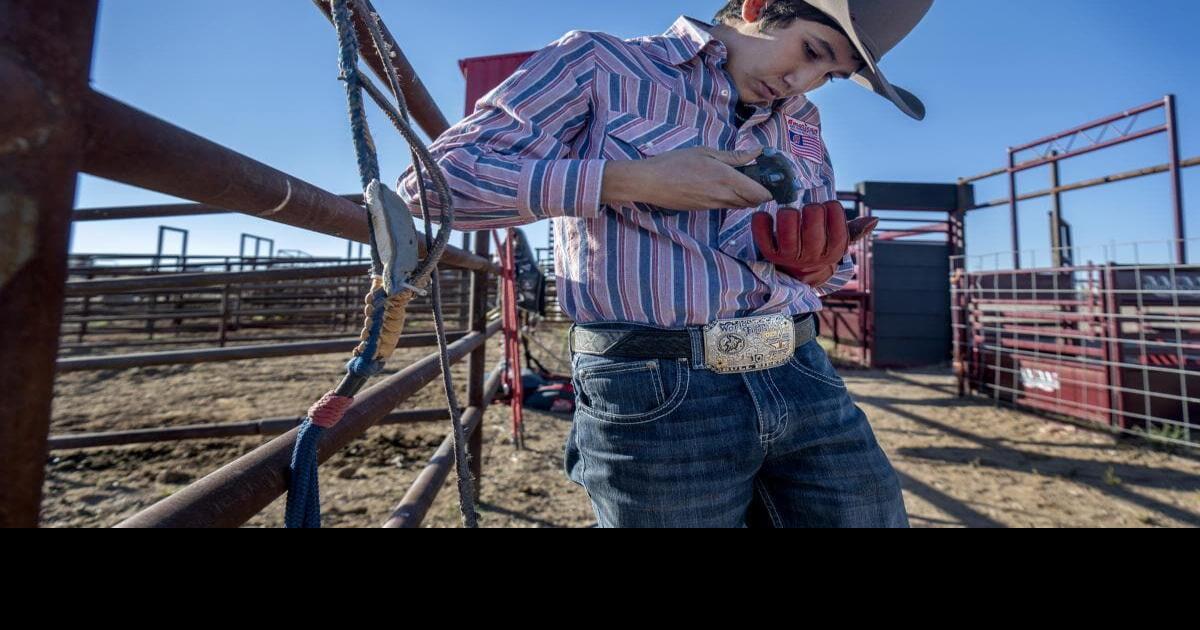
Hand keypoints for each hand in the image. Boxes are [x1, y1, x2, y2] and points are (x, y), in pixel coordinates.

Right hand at [601, 147, 773, 210]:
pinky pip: (726, 205)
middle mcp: (723, 196)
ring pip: (740, 205)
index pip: (760, 194)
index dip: (771, 190)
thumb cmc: (675, 163)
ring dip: (745, 195)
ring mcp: (713, 206)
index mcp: (727, 179)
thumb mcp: (706, 152)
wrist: (650, 183)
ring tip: (740, 178)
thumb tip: (757, 152)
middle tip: (758, 175)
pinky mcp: (704, 210)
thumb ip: (734, 156)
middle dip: (759, 192)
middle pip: (753, 202)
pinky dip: (731, 197)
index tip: (772, 178)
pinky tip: (722, 184)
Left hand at [752, 201, 879, 282]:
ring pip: (788, 220)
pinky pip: (762, 233)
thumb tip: (874, 220)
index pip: (836, 219)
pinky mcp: (770, 254)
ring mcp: (790, 255)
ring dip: (788, 212)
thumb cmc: (819, 248)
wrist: (795, 276)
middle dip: (810, 208)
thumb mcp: (837, 243)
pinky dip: (761, 221)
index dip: (831, 208)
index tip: (827, 208)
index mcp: (833, 251)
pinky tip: (765, 217)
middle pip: (812, 215)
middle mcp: (812, 255)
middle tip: (808, 212)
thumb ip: (854, 231)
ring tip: (789, 215)